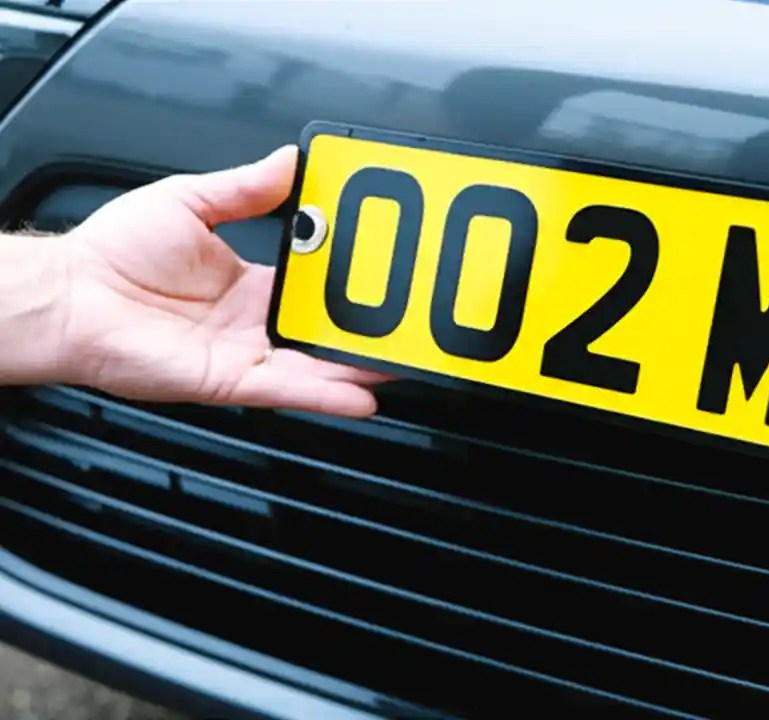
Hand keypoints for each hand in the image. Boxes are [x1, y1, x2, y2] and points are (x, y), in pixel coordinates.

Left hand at [52, 145, 389, 416]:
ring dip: (362, 367)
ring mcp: (244, 354)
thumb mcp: (189, 201)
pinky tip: (364, 395)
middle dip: (370, 331)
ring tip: (406, 360)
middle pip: (326, 332)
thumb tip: (287, 160)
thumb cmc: (112, 253)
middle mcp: (251, 324)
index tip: (385, 266)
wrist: (69, 295)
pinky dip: (328, 396)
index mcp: (247, 284)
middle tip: (412, 322)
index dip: (352, 280)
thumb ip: (245, 187)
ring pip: (319, 366)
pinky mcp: (231, 381)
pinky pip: (289, 389)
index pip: (314, 285)